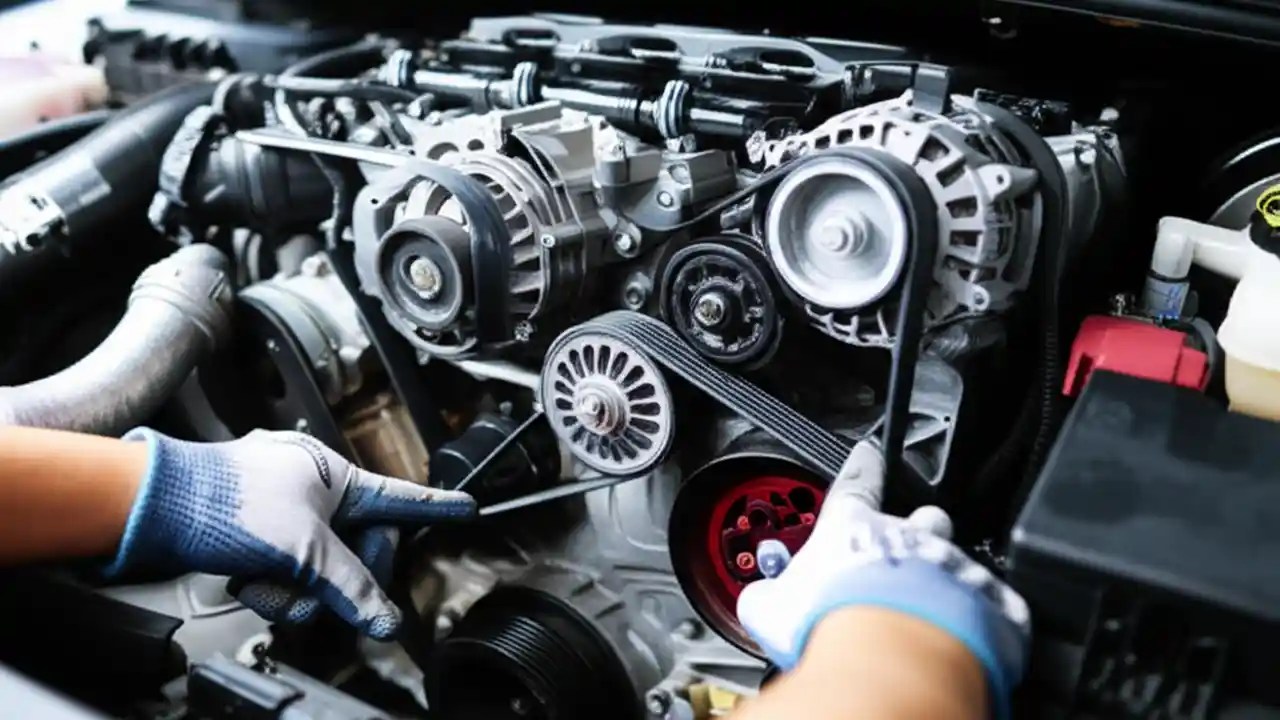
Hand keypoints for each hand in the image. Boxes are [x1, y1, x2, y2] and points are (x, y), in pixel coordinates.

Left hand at [104, 429, 474, 638]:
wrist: (156, 507)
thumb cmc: (225, 501)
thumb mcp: (304, 549)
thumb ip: (350, 586)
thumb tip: (384, 617)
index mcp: (335, 475)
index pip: (398, 498)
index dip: (435, 509)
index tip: (465, 509)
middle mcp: (311, 490)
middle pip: (355, 551)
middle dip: (333, 579)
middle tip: (320, 590)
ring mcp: (281, 513)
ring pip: (316, 571)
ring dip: (292, 588)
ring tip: (266, 582)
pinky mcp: (252, 535)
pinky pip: (284, 574)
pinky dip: (268, 585)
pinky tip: (247, 579)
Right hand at [737, 442, 1030, 712]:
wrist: (890, 658)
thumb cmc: (830, 623)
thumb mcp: (771, 609)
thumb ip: (764, 595)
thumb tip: (757, 599)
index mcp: (853, 530)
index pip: (856, 483)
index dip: (862, 465)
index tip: (868, 454)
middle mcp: (909, 538)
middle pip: (921, 516)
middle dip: (915, 529)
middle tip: (898, 561)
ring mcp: (954, 567)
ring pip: (958, 558)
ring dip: (947, 578)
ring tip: (935, 611)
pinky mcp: (991, 605)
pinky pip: (997, 603)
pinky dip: (987, 617)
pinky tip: (973, 636)